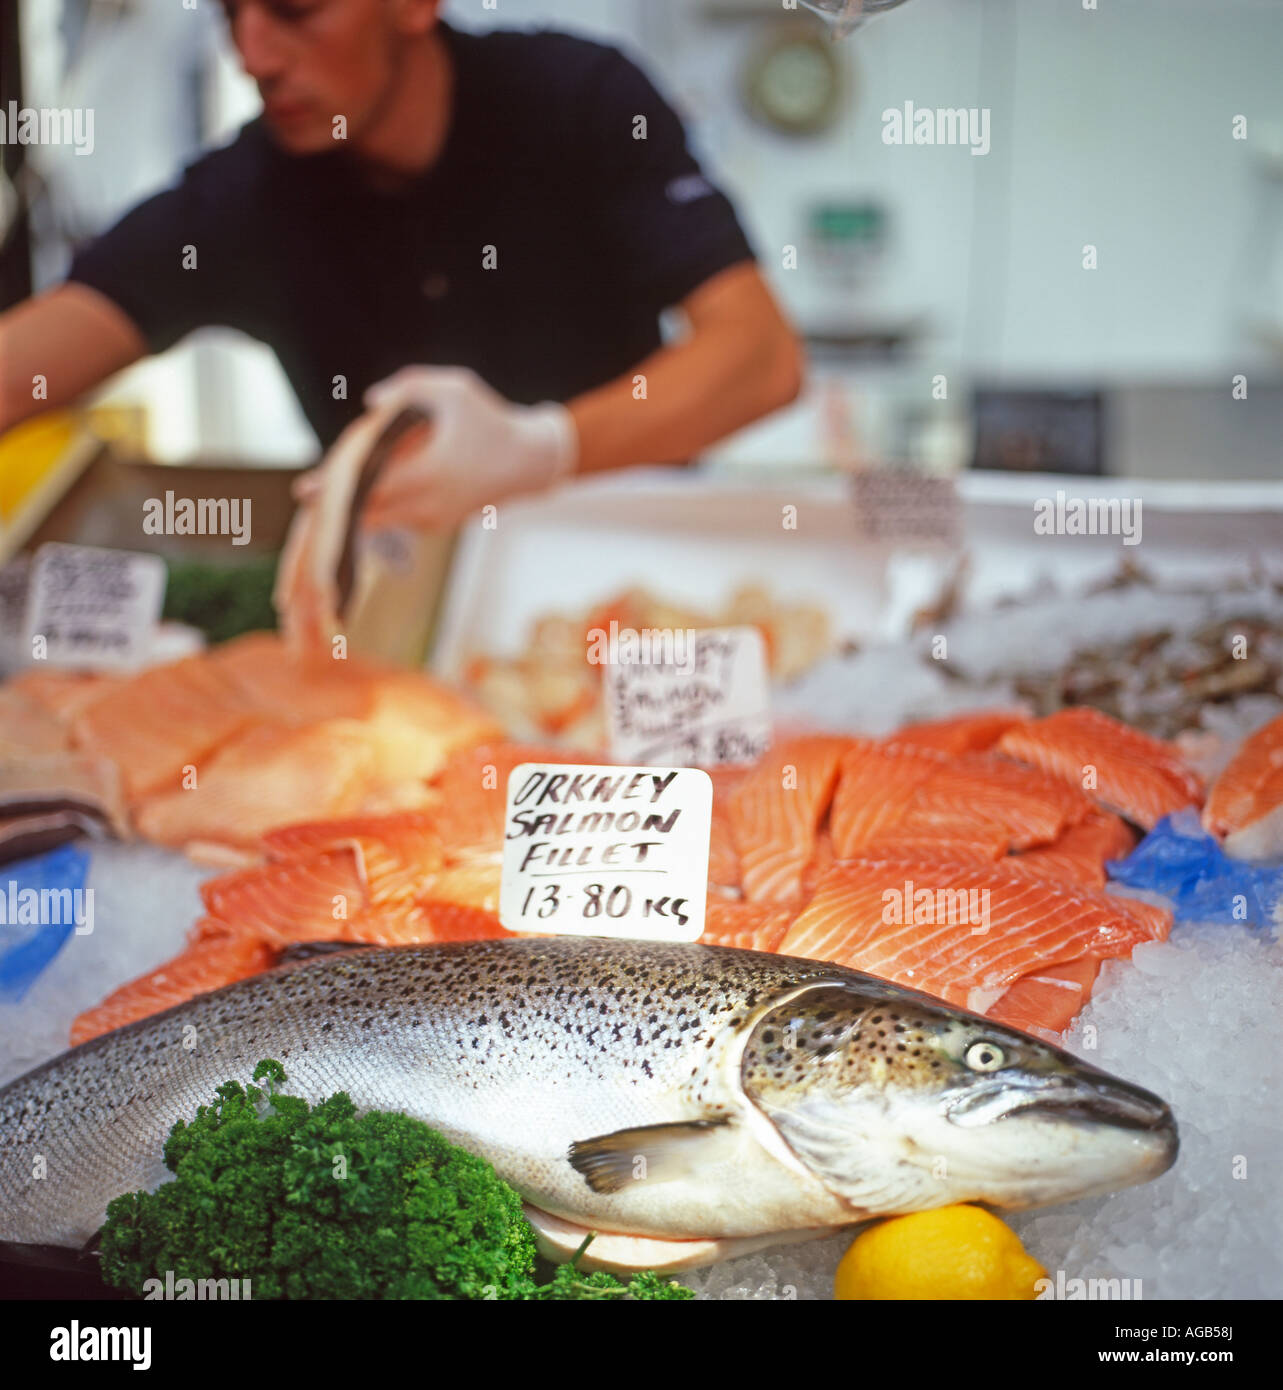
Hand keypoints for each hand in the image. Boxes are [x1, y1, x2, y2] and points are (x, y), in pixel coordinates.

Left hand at [294, 366, 576, 530]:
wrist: (530, 462)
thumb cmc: (491, 421)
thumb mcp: (454, 390)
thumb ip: (409, 388)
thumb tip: (370, 404)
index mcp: (428, 473)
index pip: (369, 485)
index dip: (334, 488)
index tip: (303, 489)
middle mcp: (428, 505)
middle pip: (368, 511)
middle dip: (337, 503)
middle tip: (310, 491)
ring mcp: (434, 520)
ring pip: (382, 520)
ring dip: (358, 505)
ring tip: (337, 488)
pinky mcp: (439, 525)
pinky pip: (399, 519)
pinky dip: (381, 507)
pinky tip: (370, 489)